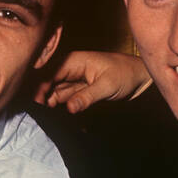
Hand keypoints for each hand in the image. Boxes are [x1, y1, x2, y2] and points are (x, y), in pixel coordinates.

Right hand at [35, 50, 150, 112]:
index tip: (37, 104)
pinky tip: (57, 115)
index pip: (49, 73)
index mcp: (74, 61)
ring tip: (47, 116)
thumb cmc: (126, 75)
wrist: (140, 79)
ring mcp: (73, 80)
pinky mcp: (78, 90)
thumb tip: (69, 108)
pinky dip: (60, 106)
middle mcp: (70, 69)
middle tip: (41, 114)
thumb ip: (87, 97)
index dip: (40, 87)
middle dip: (42, 96)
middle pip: (48, 82)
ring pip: (54, 91)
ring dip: (50, 102)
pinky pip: (64, 98)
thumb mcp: (107, 86)